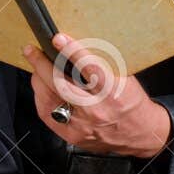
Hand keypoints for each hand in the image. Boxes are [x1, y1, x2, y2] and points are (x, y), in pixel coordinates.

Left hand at [22, 32, 170, 157]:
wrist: (142, 134)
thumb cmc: (131, 103)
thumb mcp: (124, 79)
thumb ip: (101, 66)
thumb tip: (75, 47)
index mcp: (112, 92)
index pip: (88, 68)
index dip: (71, 51)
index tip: (57, 38)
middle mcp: (95, 110)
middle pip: (60, 84)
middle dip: (41, 64)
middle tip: (31, 50)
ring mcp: (81, 125)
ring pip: (49, 98)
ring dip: (38, 79)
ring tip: (35, 67)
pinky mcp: (71, 136)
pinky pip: (47, 114)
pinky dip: (41, 97)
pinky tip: (40, 87)